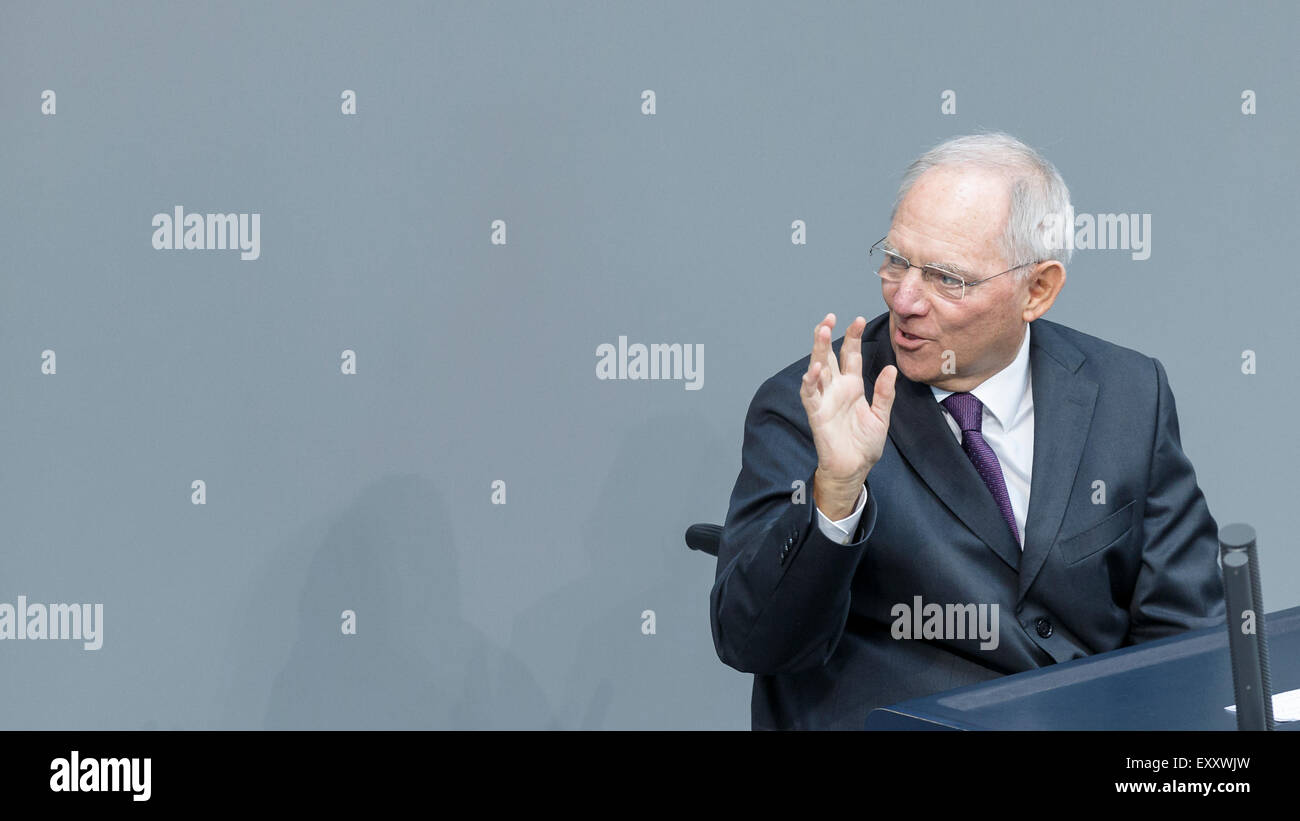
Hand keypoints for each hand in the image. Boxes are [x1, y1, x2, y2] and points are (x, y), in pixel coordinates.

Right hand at [799, 314, 896, 518]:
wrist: (855, 468)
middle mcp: (836, 389)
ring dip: (817, 350)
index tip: (857, 319)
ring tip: (820, 331)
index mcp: (853, 386)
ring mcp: (825, 399)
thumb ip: (885, 393)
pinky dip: (810, 381)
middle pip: (829, 356)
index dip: (852, 337)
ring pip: (817, 369)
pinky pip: (810, 394)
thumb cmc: (865, 444)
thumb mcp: (881, 416)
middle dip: (827, 336)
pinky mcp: (817, 414)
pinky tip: (814, 368)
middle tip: (830, 317)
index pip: (850, 355)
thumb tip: (892, 368)